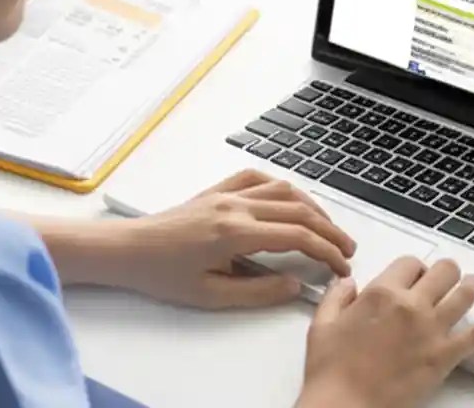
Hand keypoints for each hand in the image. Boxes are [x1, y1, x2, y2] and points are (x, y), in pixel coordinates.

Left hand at [110, 169, 356, 308]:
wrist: (128, 250)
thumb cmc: (162, 275)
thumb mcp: (211, 295)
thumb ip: (258, 291)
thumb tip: (295, 285)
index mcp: (235, 233)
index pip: (298, 236)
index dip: (327, 251)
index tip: (341, 265)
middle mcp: (236, 206)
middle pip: (300, 211)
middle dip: (330, 230)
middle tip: (346, 249)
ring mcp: (227, 194)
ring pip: (285, 189)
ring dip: (313, 207)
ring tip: (327, 227)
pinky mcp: (218, 190)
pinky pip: (259, 178)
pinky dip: (283, 187)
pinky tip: (290, 201)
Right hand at [297, 257, 473, 407]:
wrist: (344, 405)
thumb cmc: (331, 371)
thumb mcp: (322, 325)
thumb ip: (336, 298)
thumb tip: (346, 284)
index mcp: (382, 293)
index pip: (411, 262)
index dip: (415, 267)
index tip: (416, 274)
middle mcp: (411, 305)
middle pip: (445, 271)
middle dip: (446, 271)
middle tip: (446, 277)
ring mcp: (432, 330)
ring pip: (465, 295)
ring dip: (470, 287)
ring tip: (472, 285)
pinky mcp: (444, 357)